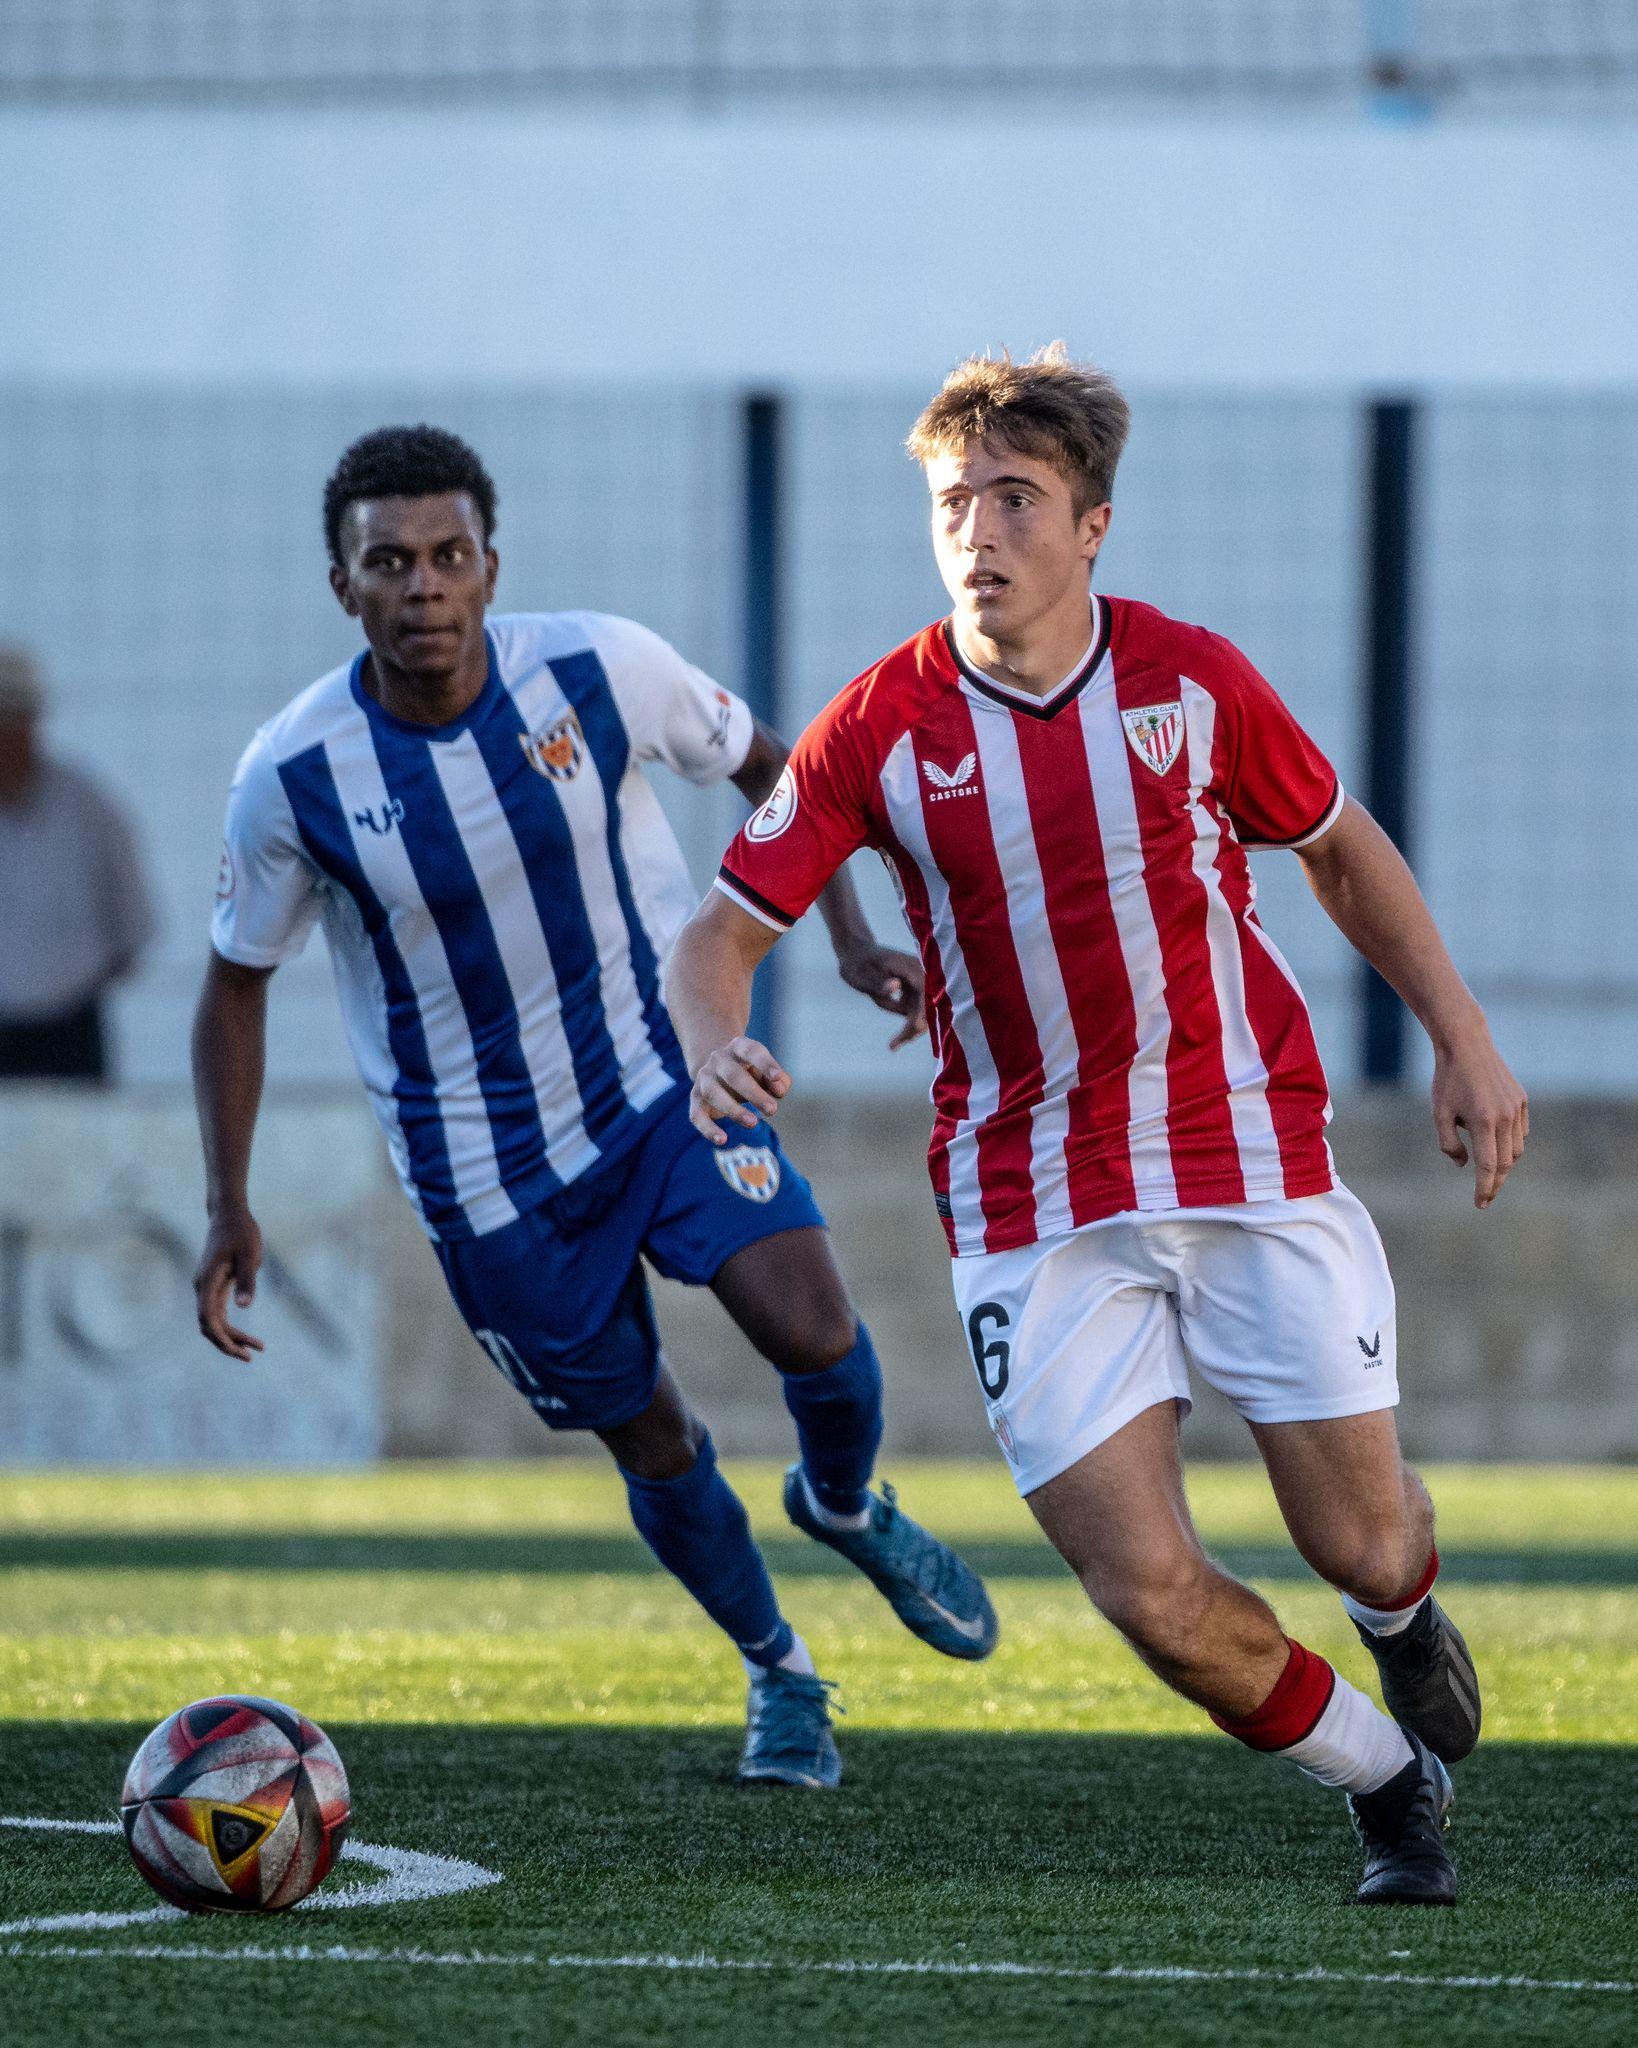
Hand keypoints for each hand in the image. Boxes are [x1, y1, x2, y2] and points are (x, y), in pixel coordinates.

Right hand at [193, 1206, 265, 1360]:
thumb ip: (247, 1280)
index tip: (238, 1350)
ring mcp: (207, 1289)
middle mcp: (202, 1288)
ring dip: (231, 1338)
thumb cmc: (241, 1232)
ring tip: (256, 1349)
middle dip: (227, 1344)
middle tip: (251, 1356)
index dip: (221, 1337)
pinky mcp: (214, 1288)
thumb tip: (245, 1307)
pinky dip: (231, 1327)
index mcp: (207, 1281)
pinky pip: (219, 1314)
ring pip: (214, 1323)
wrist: (229, 1215)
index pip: (207, 1317)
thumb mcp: (250, 1254)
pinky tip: (248, 1337)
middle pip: (209, 1326)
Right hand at [689, 1036, 790, 1142]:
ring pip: (714, 1093)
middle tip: (772, 1110)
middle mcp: (718, 1060)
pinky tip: (722, 1140)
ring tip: (753, 1123)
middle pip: (733, 1075)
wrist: (720, 1072)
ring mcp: (704, 1079)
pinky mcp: (696, 1099)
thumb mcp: (768, 1073)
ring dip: (733, 1110)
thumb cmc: (752, 1074)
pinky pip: (697, 1115)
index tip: (777, 1077)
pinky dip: (708, 1128)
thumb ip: (779, 1081)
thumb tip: (779, 1091)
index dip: (764, 1063)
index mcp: (739, 1047)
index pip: (751, 1051)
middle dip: (753, 1093)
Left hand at [836, 940, 927, 1050]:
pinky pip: (915, 1011)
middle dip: (915, 1025)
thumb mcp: (861, 976)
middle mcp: (918, 973)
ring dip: (911, 1030)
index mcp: (908, 965)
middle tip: (895, 1044)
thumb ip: (878, 983)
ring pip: (922, 1011)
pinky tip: (896, 1040)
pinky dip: (907, 1025)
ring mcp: (918, 983)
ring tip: (893, 1046)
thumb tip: (895, 986)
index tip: (917, 1026)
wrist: (856, 954)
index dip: (923, 1008)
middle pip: (926, 1003)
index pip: (922, 988)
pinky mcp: (914, 991)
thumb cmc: (856, 963)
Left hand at [1431, 1024, 1527, 1208]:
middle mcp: (1505, 1117)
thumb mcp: (1439, 1113)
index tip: (1479, 1204)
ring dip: (1504, 1163)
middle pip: (1506, 1163)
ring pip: (1516, 1149)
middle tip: (1484, 1197)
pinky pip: (1520, 1132)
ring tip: (1488, 1170)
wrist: (1467, 1045)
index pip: (1488, 1167)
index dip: (1484, 1189)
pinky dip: (1510, 1144)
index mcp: (1483, 1122)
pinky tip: (1497, 1145)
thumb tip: (1465, 1166)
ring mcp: (1517, 1108)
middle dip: (1495, 1183)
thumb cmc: (1448, 1080)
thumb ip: (1449, 1144)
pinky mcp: (1522, 1101)